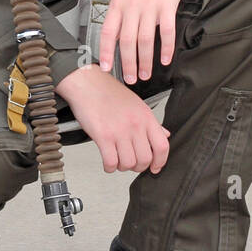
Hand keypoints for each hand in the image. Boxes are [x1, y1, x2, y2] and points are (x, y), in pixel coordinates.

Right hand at [54, 65, 169, 173]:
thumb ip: (151, 123)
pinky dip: (109, 167)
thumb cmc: (109, 92)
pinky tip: (108, 162)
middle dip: (138, 167)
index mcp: (146, 117)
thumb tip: (164, 135)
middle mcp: (135, 125)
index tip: (155, 167)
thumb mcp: (137, 104)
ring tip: (117, 160)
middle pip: (145, 159)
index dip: (160, 162)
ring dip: (122, 167)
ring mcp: (120, 131)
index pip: (162, 146)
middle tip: (131, 163)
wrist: (87, 83)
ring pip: (128, 164)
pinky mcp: (103, 136)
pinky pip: (111, 162)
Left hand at [99, 0, 186, 83]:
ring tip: (145, 74)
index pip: (108, 32)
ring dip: (145, 61)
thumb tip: (118, 37)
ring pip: (145, 40)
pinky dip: (166, 48)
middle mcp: (131, 6)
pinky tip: (166, 59)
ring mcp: (149, 6)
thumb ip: (121, 14)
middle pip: (127, 41)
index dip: (106, 52)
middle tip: (130, 79)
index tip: (106, 68)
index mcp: (118, 3)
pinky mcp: (167, 6)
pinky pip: (166, 32)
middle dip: (127, 64)